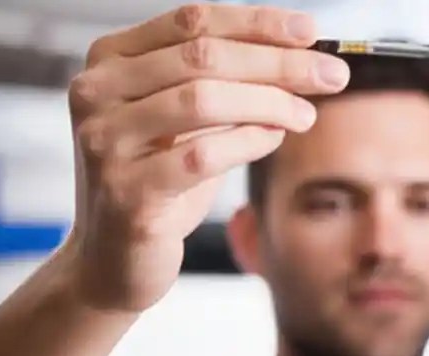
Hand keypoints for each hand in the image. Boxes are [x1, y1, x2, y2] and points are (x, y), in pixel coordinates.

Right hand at [64, 4, 350, 310]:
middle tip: (331, 73)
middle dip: (278, 63)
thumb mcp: (189, 122)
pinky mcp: (127, 192)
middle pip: (203, 57)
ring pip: (202, 99)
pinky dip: (248, 142)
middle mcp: (96, 92)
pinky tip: (275, 139)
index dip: (256, 23)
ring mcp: (105, 142)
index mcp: (110, 60)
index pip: (191, 21)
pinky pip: (201, 156)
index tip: (310, 31)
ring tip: (306, 113)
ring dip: (269, 103)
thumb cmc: (157, 182)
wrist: (113, 259)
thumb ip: (227, 85)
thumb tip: (301, 58)